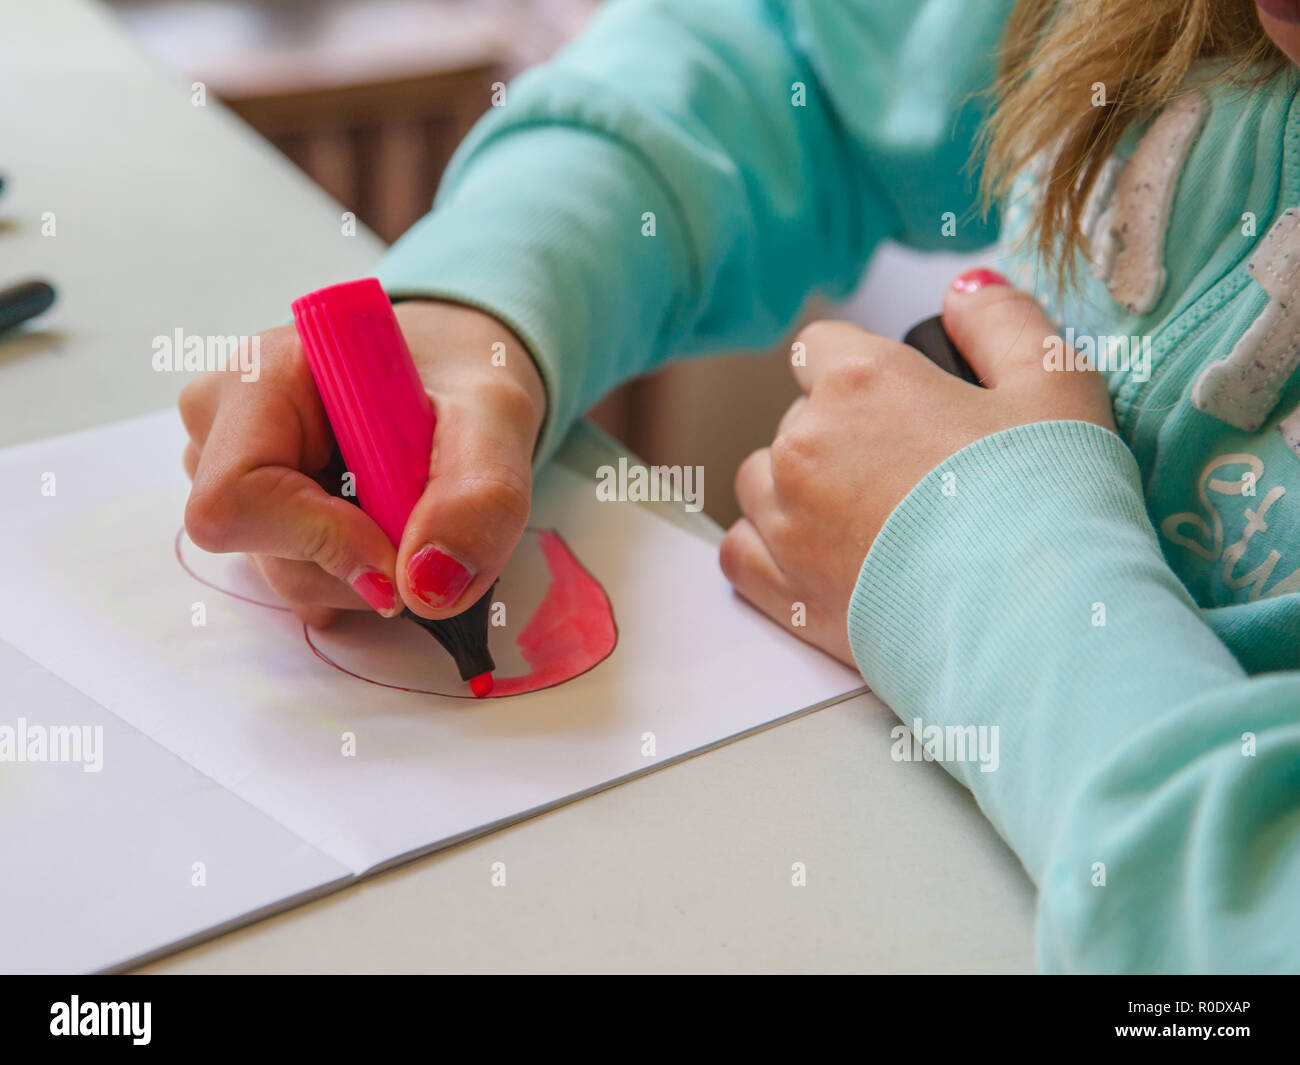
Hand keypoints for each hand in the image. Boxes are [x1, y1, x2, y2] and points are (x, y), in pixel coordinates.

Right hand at [180, 300, 545, 627]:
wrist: (450, 382)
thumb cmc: (461, 380)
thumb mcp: (496, 418)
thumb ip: (478, 496)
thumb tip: (427, 587)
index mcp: (259, 376)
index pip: (238, 497)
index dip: (321, 541)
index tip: (398, 546)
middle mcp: (219, 426)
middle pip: (265, 550)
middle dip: (362, 562)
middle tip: (424, 516)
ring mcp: (223, 476)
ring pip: (288, 577)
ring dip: (371, 571)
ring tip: (411, 511)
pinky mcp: (252, 519)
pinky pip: (303, 582)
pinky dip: (360, 575)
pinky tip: (386, 525)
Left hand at [720, 271, 1115, 664]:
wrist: (1034, 622)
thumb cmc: (1047, 503)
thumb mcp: (1056, 383)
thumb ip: (1001, 320)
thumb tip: (964, 291)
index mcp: (859, 383)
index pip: (820, 347)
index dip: (858, 370)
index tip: (896, 401)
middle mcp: (805, 445)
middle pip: (797, 418)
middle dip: (841, 434)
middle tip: (910, 473)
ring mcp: (785, 520)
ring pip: (762, 481)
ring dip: (799, 489)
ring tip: (867, 517)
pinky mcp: (781, 590)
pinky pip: (741, 551)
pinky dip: (770, 549)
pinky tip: (819, 557)